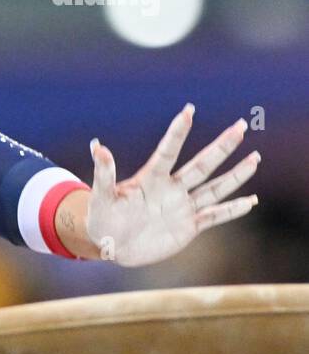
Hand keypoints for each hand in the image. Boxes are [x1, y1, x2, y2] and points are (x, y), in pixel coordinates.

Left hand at [85, 104, 260, 266]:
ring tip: (255, 158)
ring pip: (214, 188)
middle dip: (221, 146)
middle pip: (202, 165)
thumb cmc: (101, 217)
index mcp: (150, 178)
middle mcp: (171, 188)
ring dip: (235, 175)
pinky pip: (214, 216)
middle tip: (241, 126)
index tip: (189, 110)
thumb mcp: (101, 197)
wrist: (110, 244)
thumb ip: (104, 174)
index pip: (169, 151)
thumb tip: (97, 147)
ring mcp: (182, 206)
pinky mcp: (188, 227)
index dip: (178, 132)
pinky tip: (251, 201)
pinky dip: (232, 210)